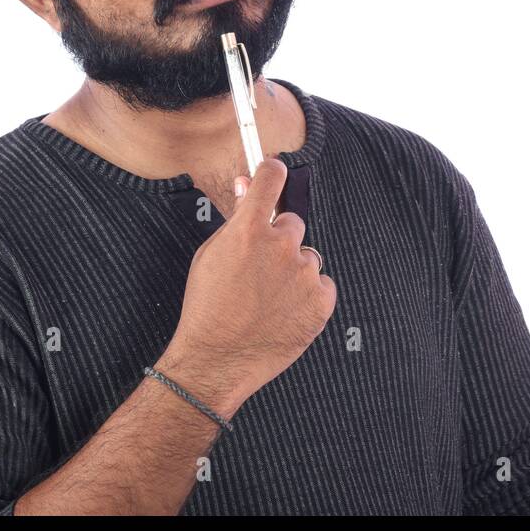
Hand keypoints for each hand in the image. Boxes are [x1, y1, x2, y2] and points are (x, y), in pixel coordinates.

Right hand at [168, 157, 336, 405]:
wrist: (217, 359)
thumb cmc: (207, 308)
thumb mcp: (211, 255)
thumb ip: (235, 219)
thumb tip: (246, 186)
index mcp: (249, 230)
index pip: (271, 178)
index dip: (273, 171)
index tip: (274, 171)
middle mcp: (281, 246)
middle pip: (292, 223)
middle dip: (279, 241)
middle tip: (260, 270)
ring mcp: (304, 274)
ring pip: (307, 258)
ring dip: (294, 271)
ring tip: (269, 299)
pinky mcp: (321, 300)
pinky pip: (321, 285)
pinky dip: (308, 296)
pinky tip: (285, 312)